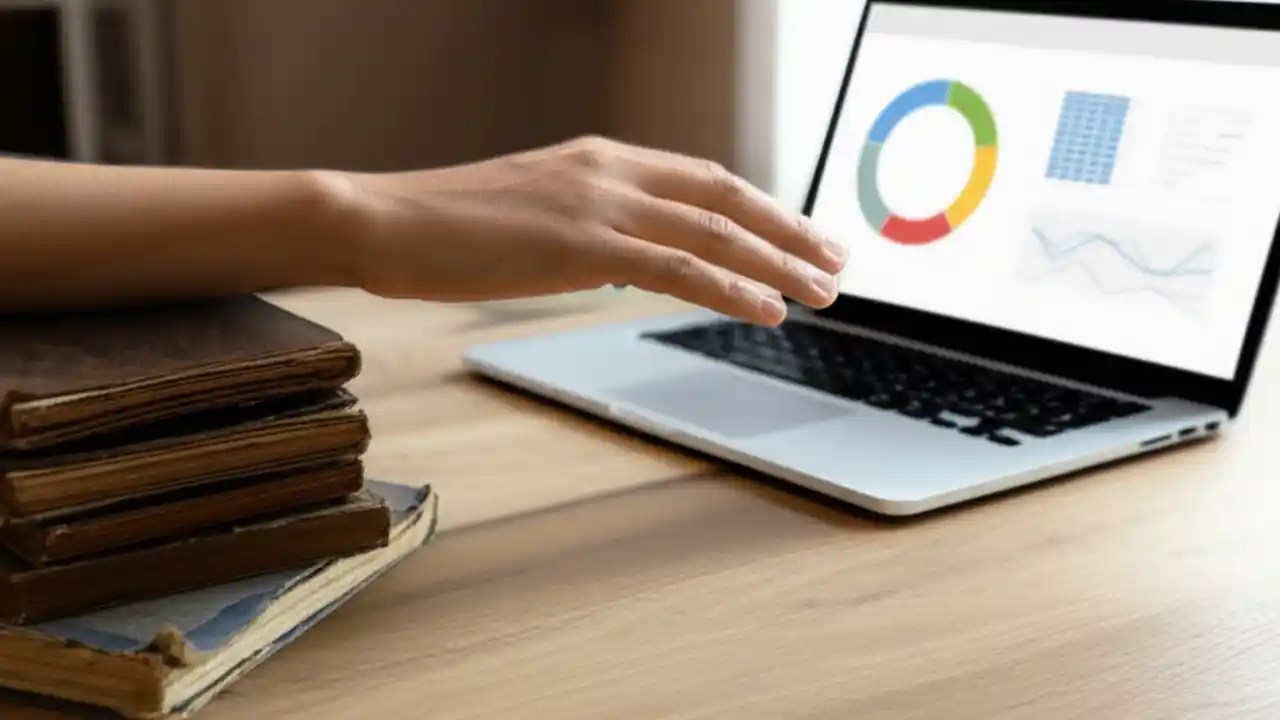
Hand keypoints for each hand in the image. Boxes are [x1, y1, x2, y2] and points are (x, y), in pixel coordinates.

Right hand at [328, 136, 846, 324]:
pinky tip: (768, 310)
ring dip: (778, 263)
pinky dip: (731, 289)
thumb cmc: (447, 224)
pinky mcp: (582, 246)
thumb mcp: (534, 211)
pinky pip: (677, 268)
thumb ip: (591, 224)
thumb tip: (633, 257)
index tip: (801, 232)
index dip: (763, 206)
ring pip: (715, 231)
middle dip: (790, 231)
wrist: (385, 220)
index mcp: (602, 158)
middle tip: (837, 259)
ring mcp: (599, 204)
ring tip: (823, 289)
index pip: (704, 178)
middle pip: (727, 198)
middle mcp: (611, 170)